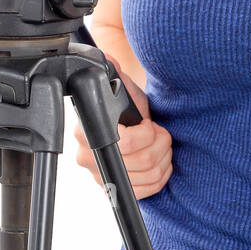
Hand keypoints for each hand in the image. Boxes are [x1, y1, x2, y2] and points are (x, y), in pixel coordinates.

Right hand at [73, 52, 172, 198]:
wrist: (127, 127)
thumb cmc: (127, 109)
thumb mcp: (123, 89)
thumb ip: (114, 74)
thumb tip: (105, 57)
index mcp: (86, 130)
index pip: (126, 142)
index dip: (147, 134)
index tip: (150, 123)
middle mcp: (87, 156)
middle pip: (141, 161)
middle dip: (161, 144)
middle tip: (162, 133)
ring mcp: (99, 176)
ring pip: (148, 176)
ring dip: (163, 159)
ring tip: (162, 145)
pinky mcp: (112, 190)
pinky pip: (146, 191)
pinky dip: (160, 176)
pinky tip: (159, 162)